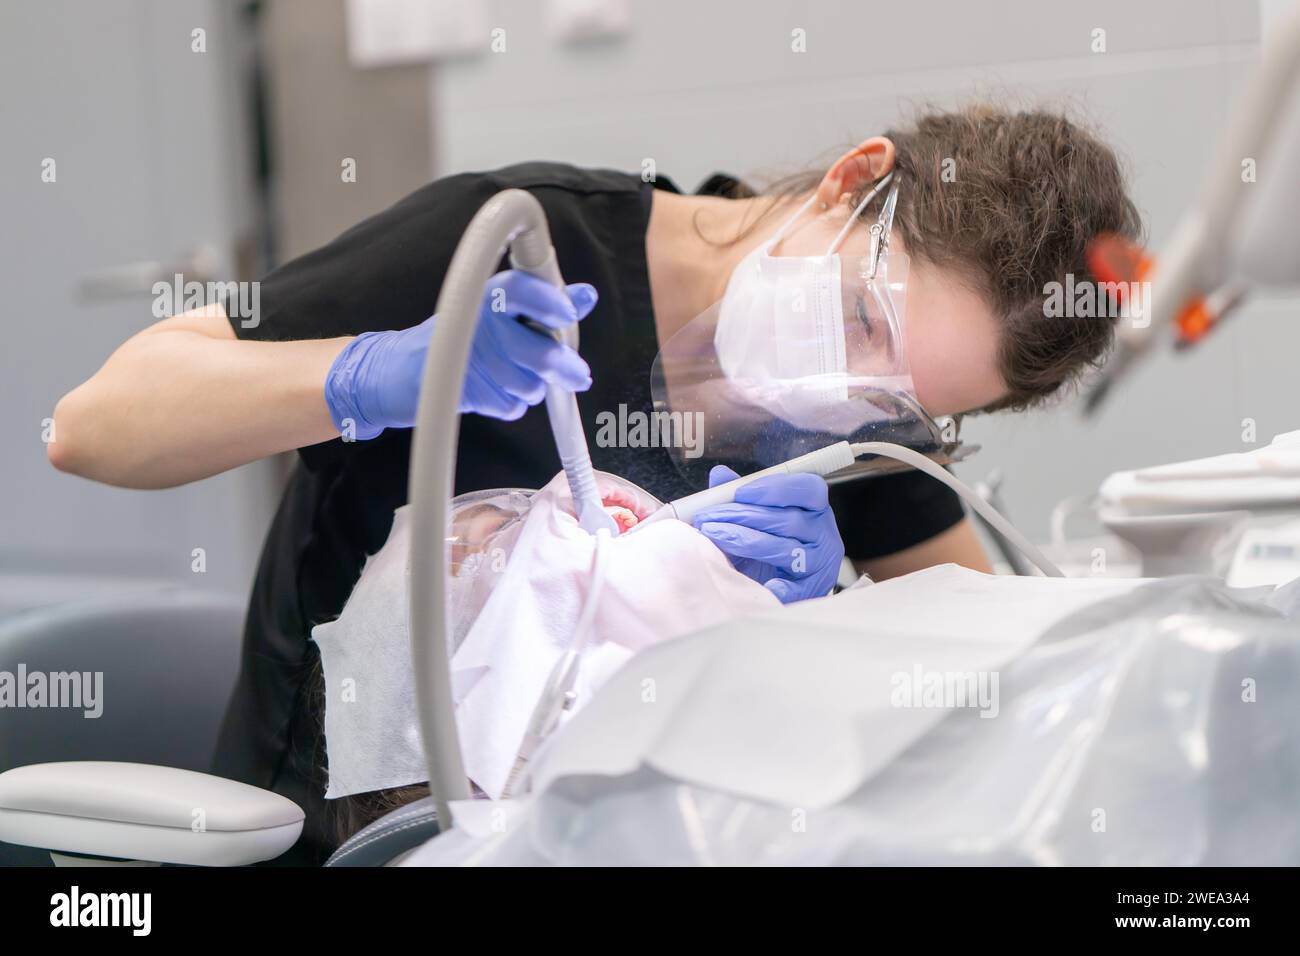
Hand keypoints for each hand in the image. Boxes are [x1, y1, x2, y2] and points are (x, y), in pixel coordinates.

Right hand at [325, 270, 596, 438]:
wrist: (397, 371)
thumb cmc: (459, 337)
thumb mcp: (499, 310)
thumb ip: (543, 305)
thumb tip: (588, 295)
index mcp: (485, 295)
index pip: (522, 289)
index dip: (550, 302)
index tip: (568, 314)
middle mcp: (477, 322)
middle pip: (537, 350)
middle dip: (563, 366)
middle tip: (580, 374)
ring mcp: (468, 359)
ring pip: (529, 384)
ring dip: (530, 386)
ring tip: (512, 376)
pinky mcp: (463, 392)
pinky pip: (510, 406)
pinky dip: (509, 403)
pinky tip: (492, 390)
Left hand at [692, 465, 844, 603]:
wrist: (771, 586)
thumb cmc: (765, 547)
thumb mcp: (753, 518)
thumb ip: (739, 496)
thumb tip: (719, 475)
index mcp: (813, 507)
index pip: (808, 488)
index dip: (775, 488)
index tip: (740, 494)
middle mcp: (823, 532)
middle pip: (790, 519)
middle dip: (744, 516)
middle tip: (709, 518)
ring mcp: (821, 562)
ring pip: (787, 549)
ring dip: (747, 542)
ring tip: (716, 537)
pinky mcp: (814, 588)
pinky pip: (798, 588)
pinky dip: (780, 586)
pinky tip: (763, 584)